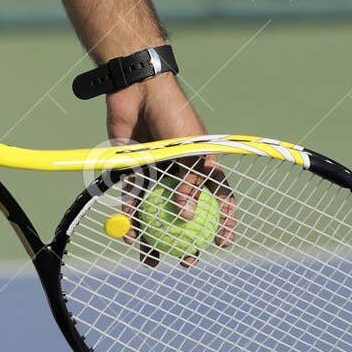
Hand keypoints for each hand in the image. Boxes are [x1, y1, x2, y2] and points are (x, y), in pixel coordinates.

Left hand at [106, 72, 235, 264]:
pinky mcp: (133, 170)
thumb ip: (189, 183)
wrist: (138, 90)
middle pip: (186, 214)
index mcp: (203, 165)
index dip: (224, 221)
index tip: (221, 243)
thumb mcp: (190, 149)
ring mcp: (157, 173)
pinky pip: (133, 200)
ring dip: (153, 238)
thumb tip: (186, 218)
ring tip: (151, 260)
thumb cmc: (173, 115)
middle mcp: (180, 173)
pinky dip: (130, 218)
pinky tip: (128, 235)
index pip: (220, 198)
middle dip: (186, 240)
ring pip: (157, 213)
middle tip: (185, 261)